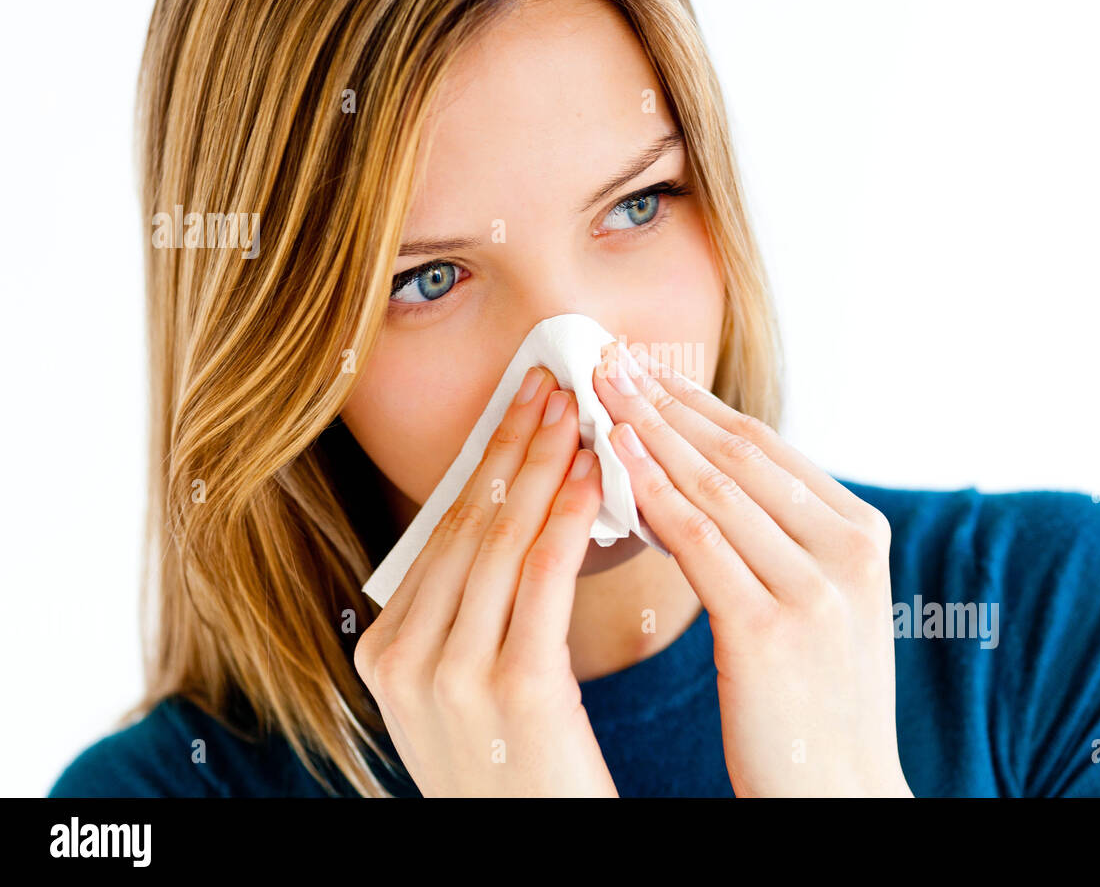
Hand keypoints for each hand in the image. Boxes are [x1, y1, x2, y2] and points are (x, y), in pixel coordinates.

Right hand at [355, 367, 617, 796]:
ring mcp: (450, 674)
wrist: (535, 855)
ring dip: (543, 465)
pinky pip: (542, 580)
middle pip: (467, 524)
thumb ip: (469, 616)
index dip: (486, 461)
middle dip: (512, 444)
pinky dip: (568, 518)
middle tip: (551, 381)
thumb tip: (509, 519)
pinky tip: (593, 477)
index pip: (442, 533)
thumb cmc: (519, 769)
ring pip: (502, 540)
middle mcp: (404, 658)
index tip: (519, 407)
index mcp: (386, 652)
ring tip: (577, 409)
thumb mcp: (465, 692)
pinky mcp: (512, 689)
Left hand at [593, 342, 910, 796]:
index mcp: (861, 534)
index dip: (698, 402)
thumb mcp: (819, 604)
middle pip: (739, 453)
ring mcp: (815, 588)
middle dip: (667, 400)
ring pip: (715, 486)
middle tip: (610, 358)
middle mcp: (848, 549)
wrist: (840, 794)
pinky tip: (615, 461)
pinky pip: (697, 542)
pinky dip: (653, 493)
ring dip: (650, 431)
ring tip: (601, 390)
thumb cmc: (816, 703)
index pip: (766, 448)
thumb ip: (780, 539)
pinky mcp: (770, 630)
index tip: (647, 370)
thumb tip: (702, 478)